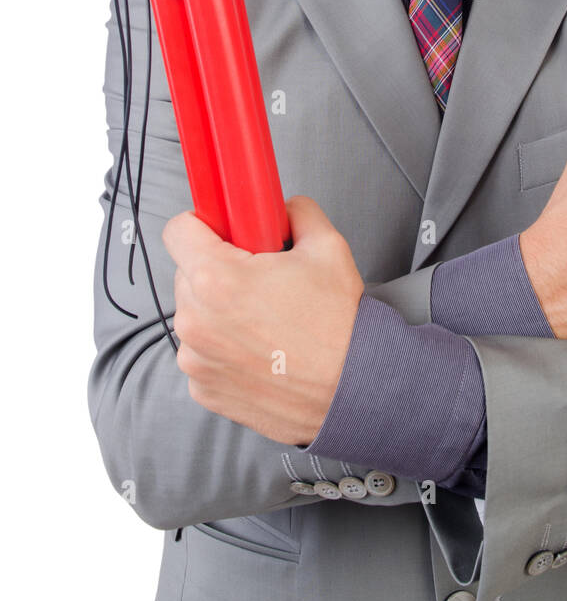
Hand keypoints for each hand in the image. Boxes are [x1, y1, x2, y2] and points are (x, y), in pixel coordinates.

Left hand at [163, 195, 363, 444]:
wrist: (355, 389)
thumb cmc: (339, 325)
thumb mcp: (327, 246)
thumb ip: (297, 212)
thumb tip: (282, 209)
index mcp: (216, 279)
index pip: (177, 230)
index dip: (204, 224)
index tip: (223, 233)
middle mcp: (195, 322)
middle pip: (187, 274)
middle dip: (217, 269)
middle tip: (260, 280)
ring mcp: (196, 361)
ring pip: (194, 316)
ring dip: (218, 312)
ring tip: (265, 321)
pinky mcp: (204, 390)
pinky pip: (203, 354)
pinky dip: (224, 349)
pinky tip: (261, 351)